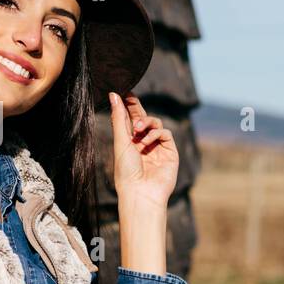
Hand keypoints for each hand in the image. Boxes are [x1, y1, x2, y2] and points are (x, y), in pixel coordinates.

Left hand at [109, 91, 178, 213]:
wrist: (141, 192)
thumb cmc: (126, 170)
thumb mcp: (121, 141)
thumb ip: (119, 118)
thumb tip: (113, 94)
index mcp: (127, 141)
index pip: (128, 118)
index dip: (127, 105)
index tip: (123, 91)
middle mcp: (142, 143)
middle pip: (142, 118)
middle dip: (136, 107)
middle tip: (129, 96)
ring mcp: (156, 147)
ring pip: (155, 123)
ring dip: (145, 122)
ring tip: (136, 130)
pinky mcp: (169, 152)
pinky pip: (165, 133)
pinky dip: (156, 133)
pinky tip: (146, 142)